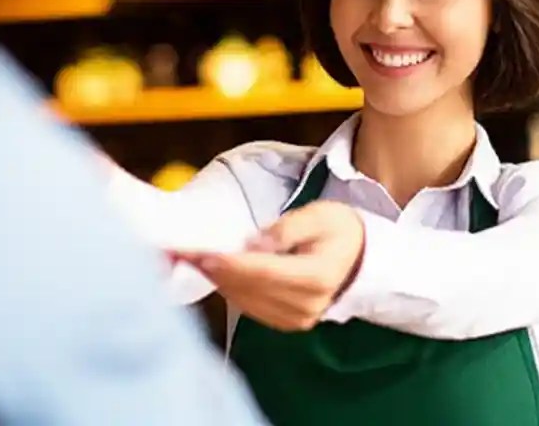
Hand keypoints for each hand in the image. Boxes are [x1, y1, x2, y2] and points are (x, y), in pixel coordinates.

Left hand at [171, 200, 364, 331]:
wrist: (358, 256)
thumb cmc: (336, 229)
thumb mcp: (318, 215)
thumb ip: (285, 229)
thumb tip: (253, 245)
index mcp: (318, 276)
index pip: (266, 272)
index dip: (231, 264)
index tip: (201, 253)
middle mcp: (307, 305)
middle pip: (251, 288)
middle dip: (214, 270)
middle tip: (180, 251)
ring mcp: (298, 319)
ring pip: (246, 301)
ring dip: (216, 280)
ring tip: (188, 259)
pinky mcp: (287, 323)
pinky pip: (250, 307)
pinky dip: (229, 289)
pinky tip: (212, 272)